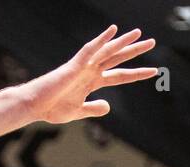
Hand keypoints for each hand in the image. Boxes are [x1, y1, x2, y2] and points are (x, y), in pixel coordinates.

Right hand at [21, 26, 156, 124]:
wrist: (35, 106)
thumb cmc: (52, 108)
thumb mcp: (78, 111)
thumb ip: (93, 108)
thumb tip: (108, 106)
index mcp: (92, 82)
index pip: (119, 75)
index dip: (137, 73)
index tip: (153, 71)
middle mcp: (90, 71)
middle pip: (117, 58)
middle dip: (135, 51)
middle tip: (152, 42)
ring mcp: (83, 67)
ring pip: (107, 51)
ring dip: (123, 42)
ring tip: (139, 34)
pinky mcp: (74, 66)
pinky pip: (90, 50)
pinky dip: (101, 40)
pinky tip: (113, 31)